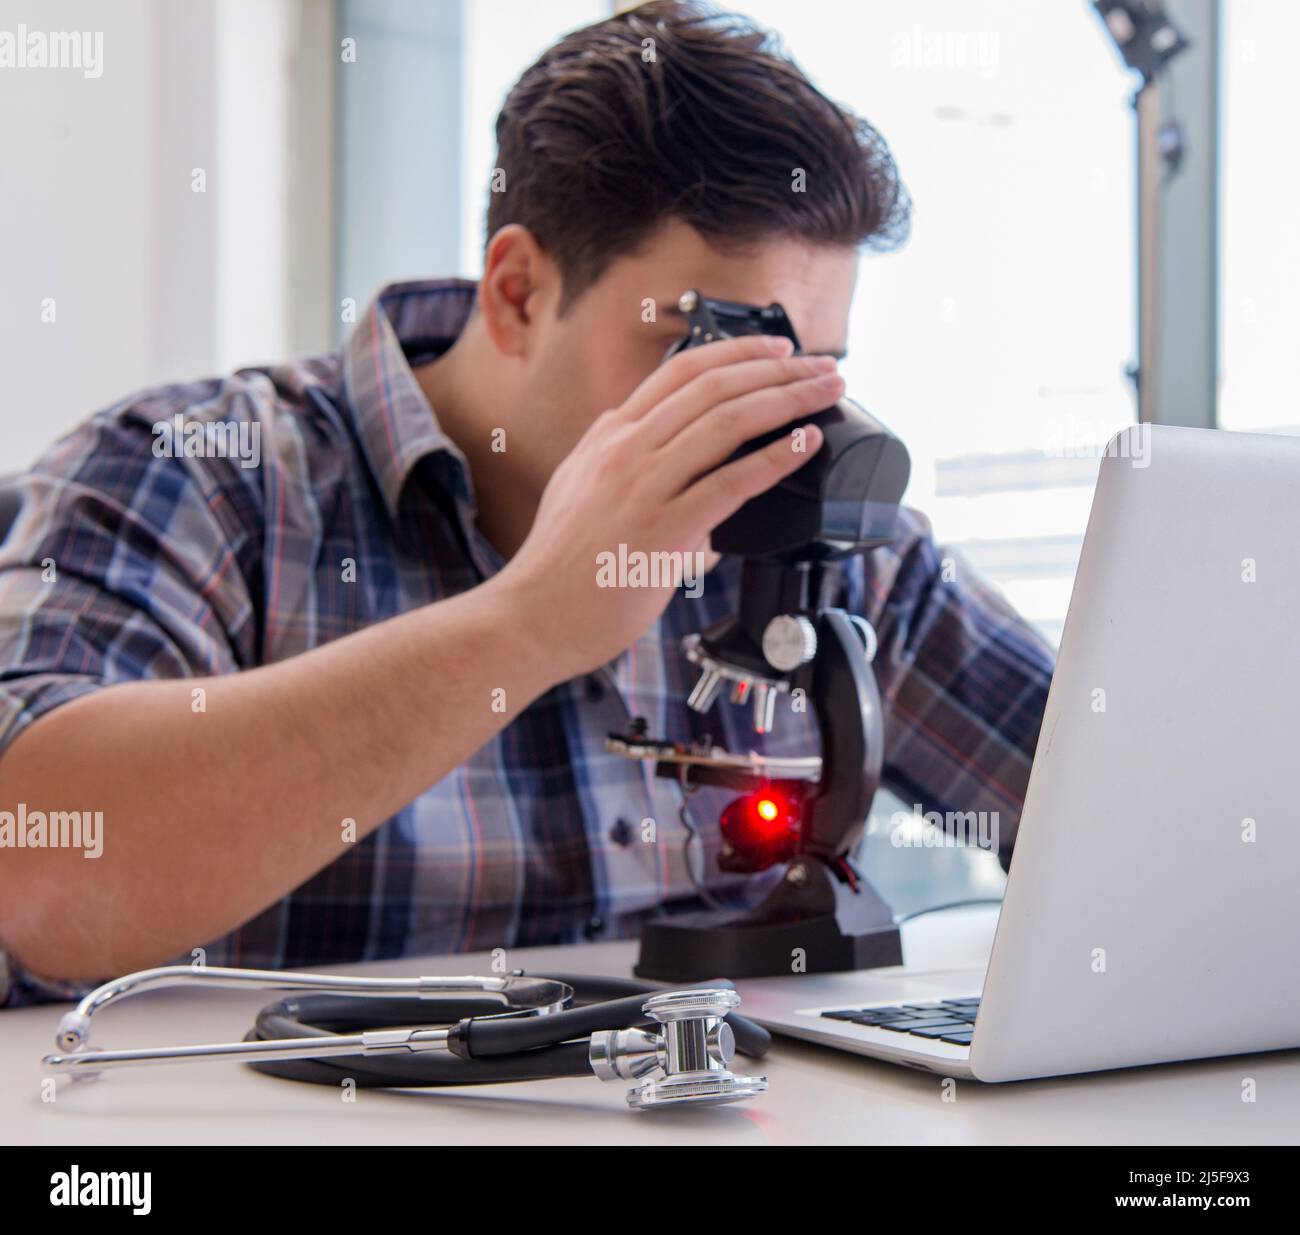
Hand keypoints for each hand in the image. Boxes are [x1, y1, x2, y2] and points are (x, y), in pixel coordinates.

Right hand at [500, 333, 839, 684]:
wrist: (532, 617)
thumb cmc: (562, 568)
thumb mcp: (585, 493)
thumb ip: (631, 473)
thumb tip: (694, 486)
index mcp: (609, 436)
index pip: (681, 372)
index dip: (737, 352)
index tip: (777, 349)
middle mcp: (625, 449)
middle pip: (714, 387)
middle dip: (778, 369)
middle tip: (823, 365)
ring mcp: (642, 486)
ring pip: (727, 422)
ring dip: (788, 400)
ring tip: (827, 392)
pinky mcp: (661, 529)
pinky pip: (730, 482)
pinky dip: (775, 458)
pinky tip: (804, 444)